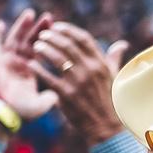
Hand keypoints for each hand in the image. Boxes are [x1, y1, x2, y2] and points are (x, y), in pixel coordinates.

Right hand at [0, 10, 54, 121]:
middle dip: (40, 29)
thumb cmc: (23, 112)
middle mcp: (19, 63)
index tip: (61, 29)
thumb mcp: (45, 102)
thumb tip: (67, 91)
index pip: (44, 50)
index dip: (51, 40)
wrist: (4, 117)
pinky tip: (1, 25)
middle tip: (49, 17)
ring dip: (22, 26)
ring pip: (16, 39)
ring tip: (30, 13)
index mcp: (32, 70)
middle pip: (30, 41)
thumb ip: (55, 95)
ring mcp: (6, 62)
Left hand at [30, 21, 128, 142]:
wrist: (106, 126)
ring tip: (36, 46)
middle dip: (52, 37)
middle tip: (42, 34)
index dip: (68, 30)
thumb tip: (122, 44)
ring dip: (44, 49)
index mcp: (102, 64)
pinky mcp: (66, 95)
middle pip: (68, 45)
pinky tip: (30, 64)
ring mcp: (78, 82)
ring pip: (57, 58)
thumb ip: (114, 59)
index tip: (57, 26)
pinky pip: (48, 77)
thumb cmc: (111, 101)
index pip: (84, 39)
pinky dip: (38, 69)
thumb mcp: (116, 78)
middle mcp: (91, 70)